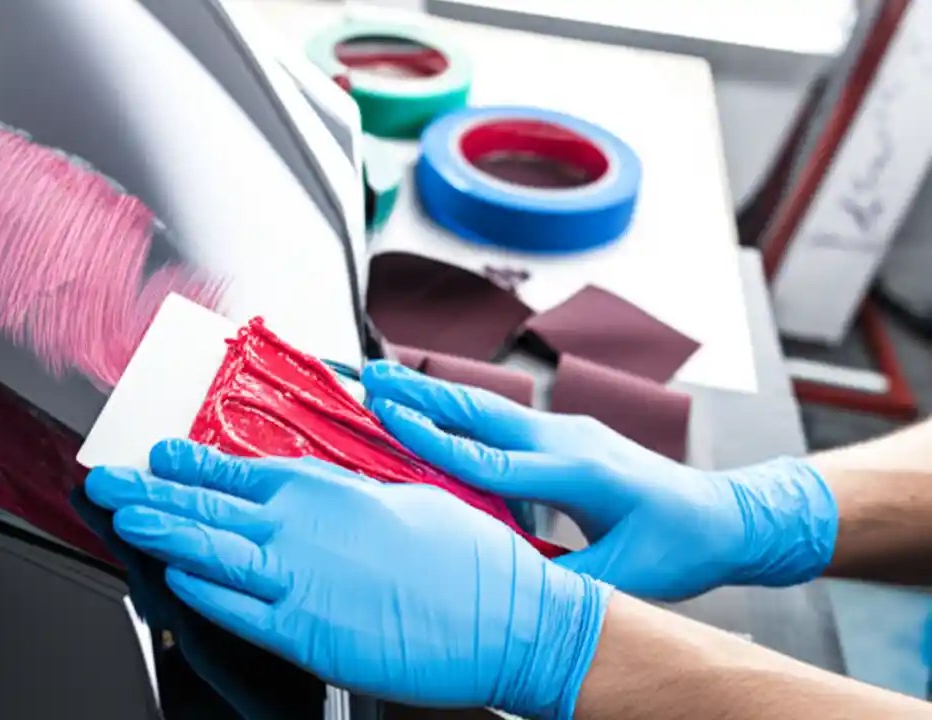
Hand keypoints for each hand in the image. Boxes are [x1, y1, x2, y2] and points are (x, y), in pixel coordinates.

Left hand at [85, 440, 609, 717]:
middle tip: (106, 477)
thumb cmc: (470, 560)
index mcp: (330, 489)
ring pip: (208, 549)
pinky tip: (169, 574)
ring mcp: (300, 579)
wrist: (513, 619)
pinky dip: (198, 589)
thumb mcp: (403, 499)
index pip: (239, 470)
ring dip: (158, 529)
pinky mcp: (306, 632)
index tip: (156, 456)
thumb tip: (313, 492)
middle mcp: (305, 527)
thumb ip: (346, 496)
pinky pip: (235, 609)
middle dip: (150, 490)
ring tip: (119, 514)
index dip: (189, 464)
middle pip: (207, 504)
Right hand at [363, 361, 837, 600]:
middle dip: (422, 392)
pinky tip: (433, 412)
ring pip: (490, 409)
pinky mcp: (567, 437)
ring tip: (387, 380)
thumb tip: (503, 588)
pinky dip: (462, 415)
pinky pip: (505, 423)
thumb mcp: (625, 578)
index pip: (491, 458)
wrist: (729, 515)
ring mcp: (568, 431)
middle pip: (481, 412)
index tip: (391, 417)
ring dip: (437, 394)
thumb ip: (561, 581)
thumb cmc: (683, 546)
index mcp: (580, 472)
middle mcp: (569, 439)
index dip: (436, 441)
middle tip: (370, 375)